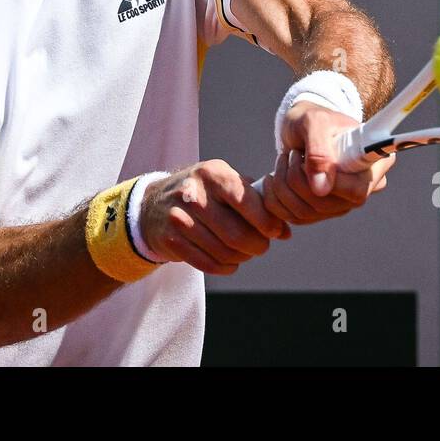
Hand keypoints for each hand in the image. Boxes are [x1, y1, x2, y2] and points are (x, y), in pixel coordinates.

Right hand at [140, 160, 291, 274]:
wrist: (153, 204)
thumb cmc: (202, 193)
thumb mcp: (225, 184)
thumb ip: (257, 201)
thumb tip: (286, 231)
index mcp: (213, 173)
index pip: (247, 201)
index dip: (267, 222)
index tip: (274, 231)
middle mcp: (194, 193)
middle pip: (237, 233)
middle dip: (257, 246)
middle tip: (260, 247)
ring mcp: (179, 217)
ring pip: (223, 251)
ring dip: (241, 258)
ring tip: (244, 253)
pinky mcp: (171, 239)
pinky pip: (207, 263)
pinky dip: (225, 267)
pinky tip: (230, 262)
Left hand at [262, 100, 393, 224]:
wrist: (302, 125)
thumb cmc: (313, 118)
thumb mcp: (315, 123)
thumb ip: (319, 152)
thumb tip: (321, 190)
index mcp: (375, 163)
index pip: (356, 191)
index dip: (328, 181)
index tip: (304, 159)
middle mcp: (364, 187)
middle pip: (328, 205)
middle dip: (296, 179)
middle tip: (290, 155)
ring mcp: (343, 202)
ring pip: (306, 213)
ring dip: (283, 186)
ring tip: (284, 160)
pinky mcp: (322, 211)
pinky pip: (294, 217)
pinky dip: (276, 199)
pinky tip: (275, 177)